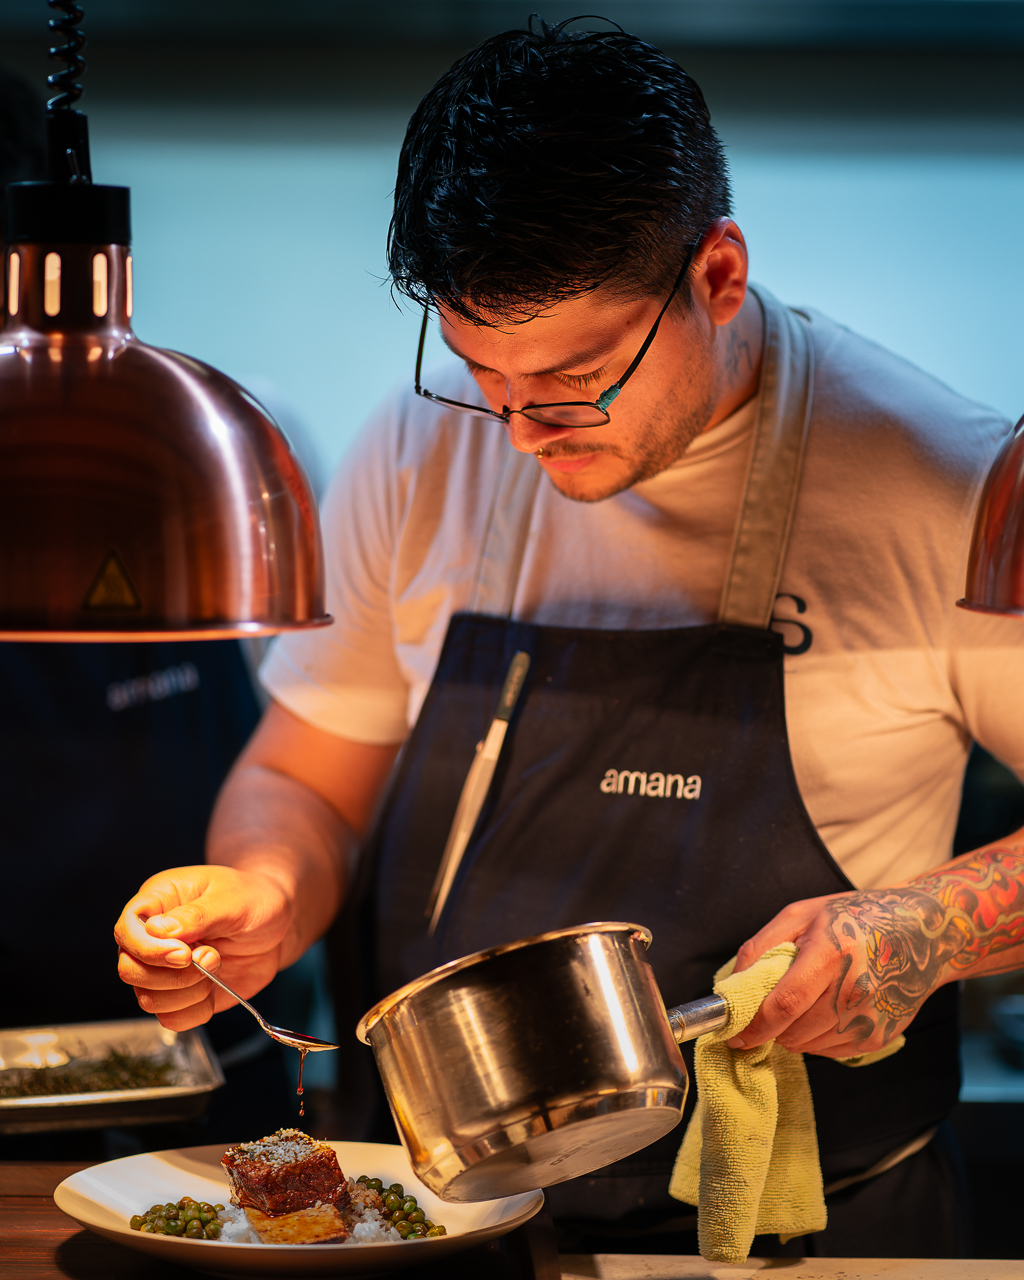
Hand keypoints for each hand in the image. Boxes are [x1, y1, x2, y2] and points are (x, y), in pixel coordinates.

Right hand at [114, 865, 293, 1030]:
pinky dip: (195, 1010)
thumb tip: (156, 930)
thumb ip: (197, 915)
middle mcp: (153, 936)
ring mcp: (164, 968)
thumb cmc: (254, 898)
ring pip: (147, 998)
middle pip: (130, 969)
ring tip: (217, 965)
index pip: (126, 930)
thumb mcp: (233, 899)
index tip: (184, 954)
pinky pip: (171, 1018)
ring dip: (187, 991)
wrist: (278, 924)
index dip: (148, 949)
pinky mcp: (182, 994)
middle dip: (172, 974)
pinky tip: (216, 987)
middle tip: (211, 957)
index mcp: (159, 901)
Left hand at [726, 889, 935, 1058]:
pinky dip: (817, 1037)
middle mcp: (855, 990)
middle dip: (772, 1027)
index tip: (733, 1035)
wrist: (921, 933)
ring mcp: (871, 1017)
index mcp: (831, 954)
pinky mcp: (880, 1035)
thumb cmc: (853, 918)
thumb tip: (731, 987)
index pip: (785, 1004)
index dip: (755, 1025)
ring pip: (809, 1046)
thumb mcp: (800, 915)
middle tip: (773, 1005)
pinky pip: (831, 1051)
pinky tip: (829, 1007)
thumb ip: (760, 947)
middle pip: (794, 1032)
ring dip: (794, 1032)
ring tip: (809, 998)